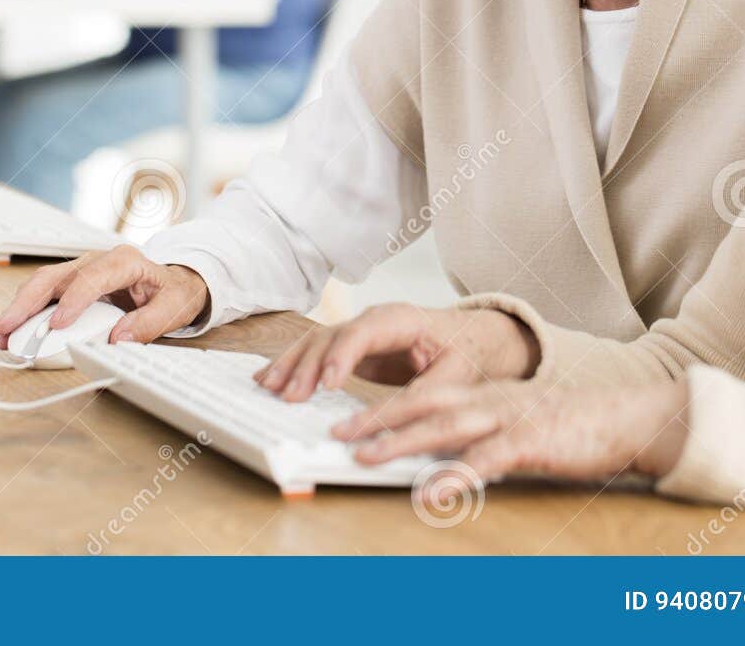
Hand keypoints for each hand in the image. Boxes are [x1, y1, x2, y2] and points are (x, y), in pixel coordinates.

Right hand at [0, 245, 209, 345]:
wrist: (172, 283)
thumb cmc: (171, 293)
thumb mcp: (173, 308)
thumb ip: (149, 323)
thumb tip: (119, 338)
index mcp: (124, 261)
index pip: (93, 277)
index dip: (73, 300)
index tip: (57, 324)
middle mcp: (96, 261)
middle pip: (56, 277)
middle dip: (27, 301)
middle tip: (5, 325)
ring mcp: (81, 271)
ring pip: (42, 284)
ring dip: (19, 308)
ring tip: (1, 333)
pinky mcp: (71, 285)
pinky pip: (44, 295)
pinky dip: (26, 312)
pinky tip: (11, 331)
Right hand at [255, 303, 541, 401]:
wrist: (477, 338)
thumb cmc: (469, 354)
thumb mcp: (456, 378)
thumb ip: (423, 398)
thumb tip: (391, 426)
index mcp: (401, 319)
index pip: (362, 332)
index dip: (341, 357)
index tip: (326, 385)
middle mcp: (374, 319)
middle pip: (331, 336)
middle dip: (307, 366)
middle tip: (289, 397)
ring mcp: (361, 331)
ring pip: (316, 341)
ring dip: (291, 364)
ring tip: (268, 387)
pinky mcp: (354, 348)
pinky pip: (318, 352)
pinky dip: (294, 365)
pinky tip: (271, 378)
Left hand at [333, 377, 689, 488]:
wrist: (626, 418)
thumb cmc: (573, 425)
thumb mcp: (519, 422)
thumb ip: (482, 436)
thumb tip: (444, 462)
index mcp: (484, 394)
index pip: (424, 396)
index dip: (386, 408)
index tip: (351, 422)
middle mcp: (489, 400)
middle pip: (422, 405)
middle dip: (377, 419)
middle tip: (339, 433)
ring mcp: (508, 418)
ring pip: (443, 427)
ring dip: (401, 442)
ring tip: (366, 455)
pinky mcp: (530, 442)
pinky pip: (485, 460)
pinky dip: (456, 475)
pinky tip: (433, 492)